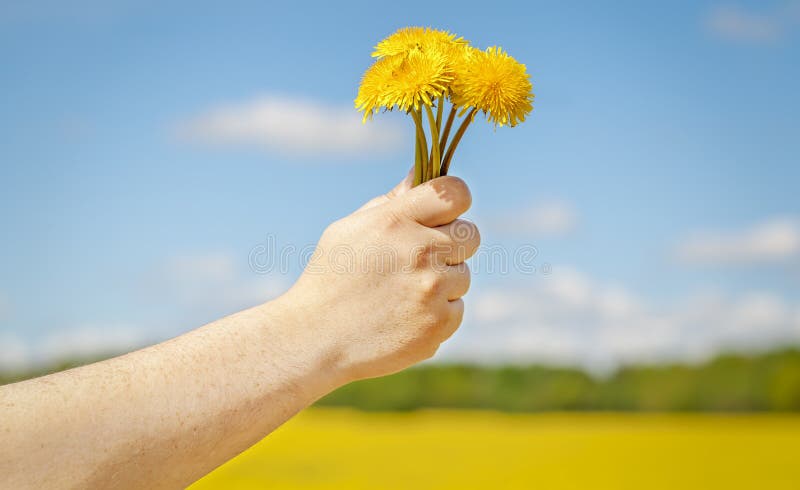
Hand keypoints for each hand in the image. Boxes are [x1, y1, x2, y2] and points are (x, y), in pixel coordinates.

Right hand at [279, 174, 479, 382]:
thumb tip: (421, 171)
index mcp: (396, 220)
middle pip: (470, 235)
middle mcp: (420, 251)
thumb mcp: (350, 228)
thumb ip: (393, 201)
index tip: (444, 214)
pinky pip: (457, 309)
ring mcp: (432, 290)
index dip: (455, 201)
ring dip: (442, 282)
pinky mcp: (439, 325)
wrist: (315, 339)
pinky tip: (404, 317)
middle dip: (451, 245)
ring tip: (402, 294)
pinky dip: (437, 314)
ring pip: (463, 276)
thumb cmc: (331, 277)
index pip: (456, 193)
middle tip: (419, 259)